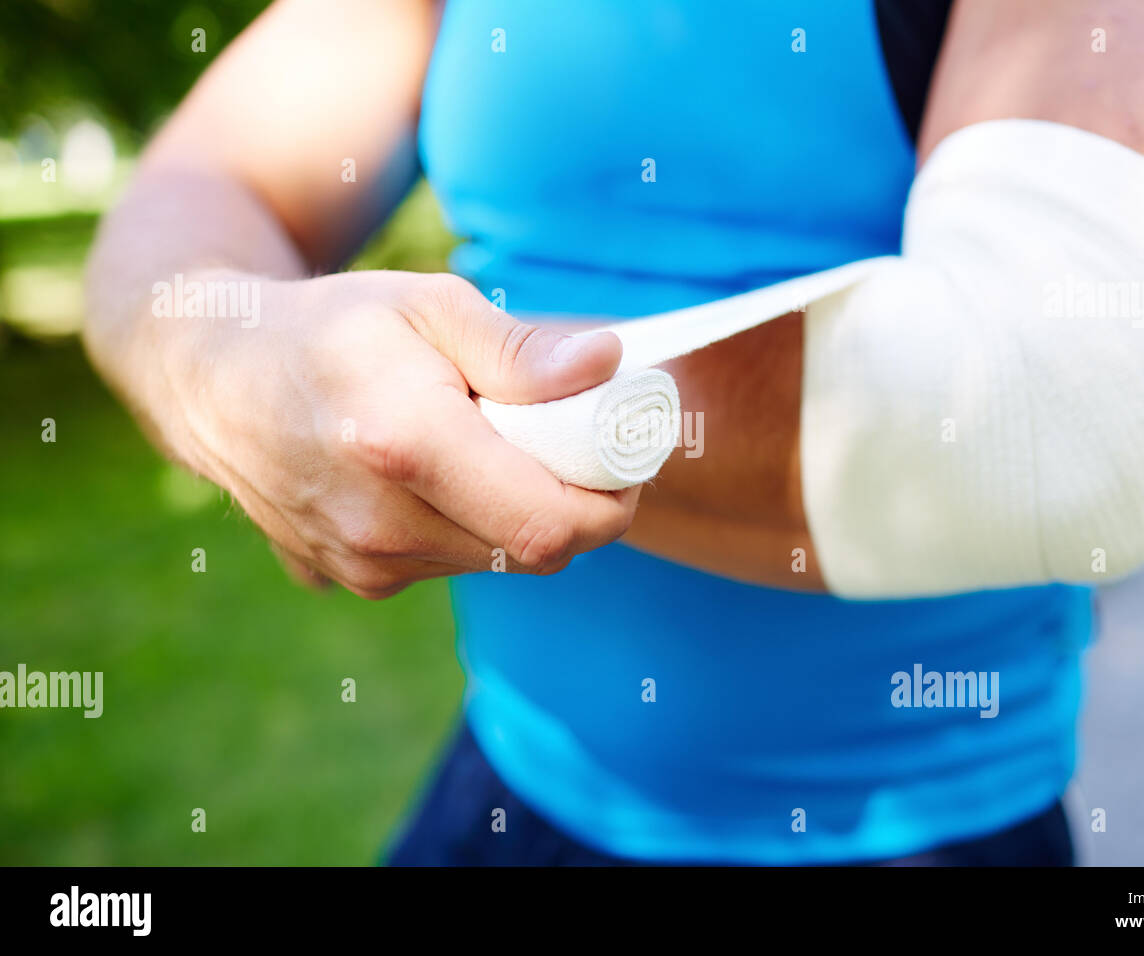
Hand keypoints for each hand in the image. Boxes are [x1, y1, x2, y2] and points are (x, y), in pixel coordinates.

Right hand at [159, 269, 637, 597]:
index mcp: (404, 446)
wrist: (213, 378)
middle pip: (535, 550)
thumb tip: (608, 365)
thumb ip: (520, 347)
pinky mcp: (354, 581)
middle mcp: (380, 523)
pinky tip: (443, 476)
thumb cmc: (333, 327)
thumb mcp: (428, 304)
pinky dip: (472, 527)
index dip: (609, 501)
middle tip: (570, 442)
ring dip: (518, 512)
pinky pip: (452, 566)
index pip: (552, 524)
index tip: (621, 456)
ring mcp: (363, 563)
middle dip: (572, 502)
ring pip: (496, 561)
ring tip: (490, 446)